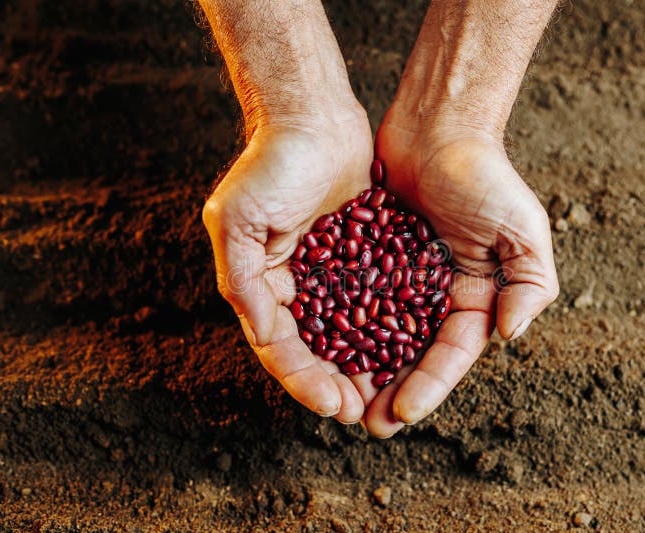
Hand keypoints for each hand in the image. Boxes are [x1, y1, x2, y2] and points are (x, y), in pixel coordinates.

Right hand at [202, 113, 374, 422]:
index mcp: (263, 284)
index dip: (303, 380)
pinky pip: (377, 300)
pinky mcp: (365, 255)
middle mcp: (297, 285)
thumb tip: (262, 334)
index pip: (280, 347)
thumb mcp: (237, 218)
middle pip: (316, 349)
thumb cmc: (271, 164)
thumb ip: (242, 278)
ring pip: (349, 332)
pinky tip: (407, 351)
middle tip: (362, 412)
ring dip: (364, 366)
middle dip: (336, 383)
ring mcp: (332, 273)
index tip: (333, 404)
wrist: (313, 116)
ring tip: (386, 395)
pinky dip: (388, 328)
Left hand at [364, 118, 559, 436]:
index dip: (429, 385)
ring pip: (376, 336)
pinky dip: (335, 326)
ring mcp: (399, 279)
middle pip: (411, 355)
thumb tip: (508, 335)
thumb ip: (529, 283)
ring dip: (359, 370)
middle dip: (391, 391)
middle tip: (366, 424)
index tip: (401, 412)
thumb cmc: (484, 175)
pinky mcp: (367, 258)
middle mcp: (435, 295)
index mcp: (474, 296)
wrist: (438, 126)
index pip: (451, 353)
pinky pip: (348, 298)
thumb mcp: (523, 228)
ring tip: (337, 400)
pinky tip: (315, 350)